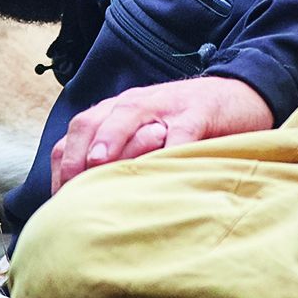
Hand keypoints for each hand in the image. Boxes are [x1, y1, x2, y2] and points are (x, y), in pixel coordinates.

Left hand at [48, 75, 272, 193]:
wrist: (240, 95)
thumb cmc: (188, 127)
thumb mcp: (149, 137)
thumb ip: (122, 159)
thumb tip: (89, 201)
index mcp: (118, 111)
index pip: (78, 131)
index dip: (63, 162)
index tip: (57, 197)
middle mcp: (135, 104)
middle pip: (93, 119)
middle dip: (76, 151)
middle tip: (69, 184)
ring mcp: (166, 107)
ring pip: (130, 114)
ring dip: (111, 137)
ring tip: (99, 162)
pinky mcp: (198, 113)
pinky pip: (181, 130)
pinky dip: (169, 149)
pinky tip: (162, 168)